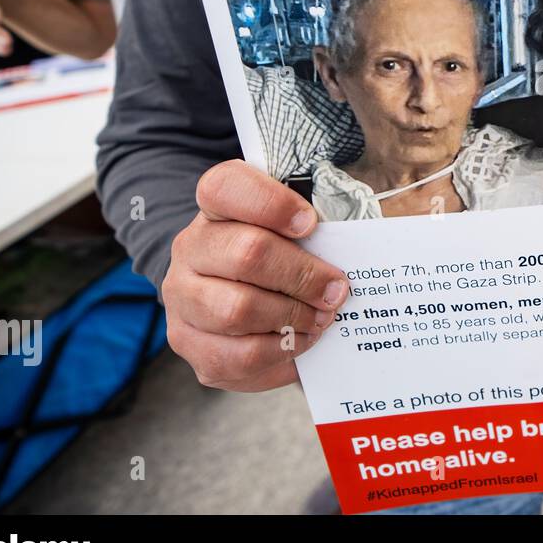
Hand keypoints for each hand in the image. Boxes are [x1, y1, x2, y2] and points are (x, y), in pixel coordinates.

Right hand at [163, 160, 349, 391]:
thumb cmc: (282, 256)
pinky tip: (299, 340)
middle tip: (336, 289)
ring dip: (293, 317)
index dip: (272, 203)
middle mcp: (190, 248)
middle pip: (247, 254)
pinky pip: (239, 355)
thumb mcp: (296, 228)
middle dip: (303, 275)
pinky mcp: (190, 343)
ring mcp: (182, 297)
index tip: (310, 223)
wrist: (240, 300)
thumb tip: (360, 238)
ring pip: (239, 310)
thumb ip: (319, 224)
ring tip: (321, 318)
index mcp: (215, 207)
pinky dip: (281, 351)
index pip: (226, 187)